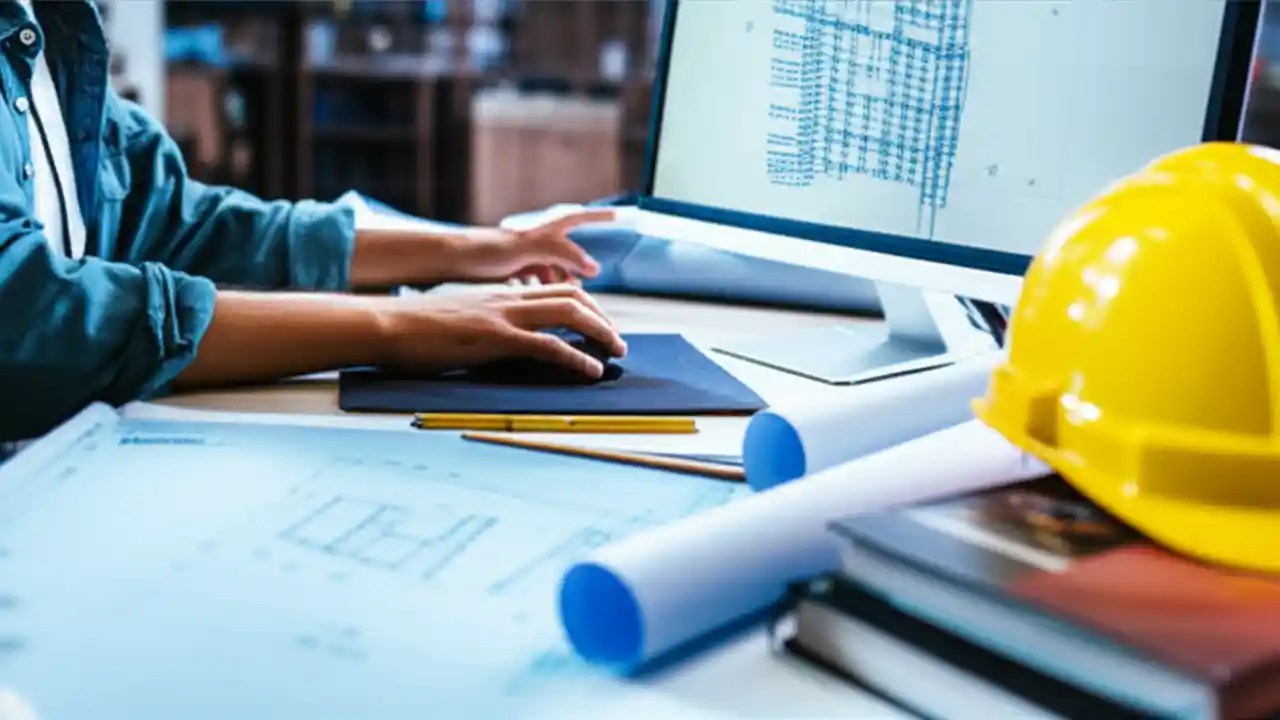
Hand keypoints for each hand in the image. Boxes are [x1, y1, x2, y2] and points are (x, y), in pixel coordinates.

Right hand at [374, 284, 625, 377]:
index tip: (598, 326)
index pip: (555, 291)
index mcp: (500, 295)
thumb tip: (498, 341)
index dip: (585, 306)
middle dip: (603, 318)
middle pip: (571, 297)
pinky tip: (591, 370)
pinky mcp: (495, 338)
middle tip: (617, 342)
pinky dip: (576, 357)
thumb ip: (485, 324)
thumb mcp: (459, 320)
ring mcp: (503, 316)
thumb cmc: (413, 328)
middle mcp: (507, 299)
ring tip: (616, 353)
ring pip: (569, 314)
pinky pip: (547, 345)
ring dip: (600, 333)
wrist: (386, 325)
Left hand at [452, 210, 613, 283]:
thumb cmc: (484, 250)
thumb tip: (593, 267)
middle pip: (566, 250)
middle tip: (587, 276)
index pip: (577, 220)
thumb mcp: (528, 249)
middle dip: (577, 263)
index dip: (598, 219)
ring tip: (561, 294)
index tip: (619, 216)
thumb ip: (562, 255)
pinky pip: (534, 279)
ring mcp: (523, 256)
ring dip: (558, 280)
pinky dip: (539, 288)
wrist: (449, 260)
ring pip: (551, 268)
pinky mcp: (510, 271)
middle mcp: (534, 240)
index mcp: (541, 230)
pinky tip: (535, 296)